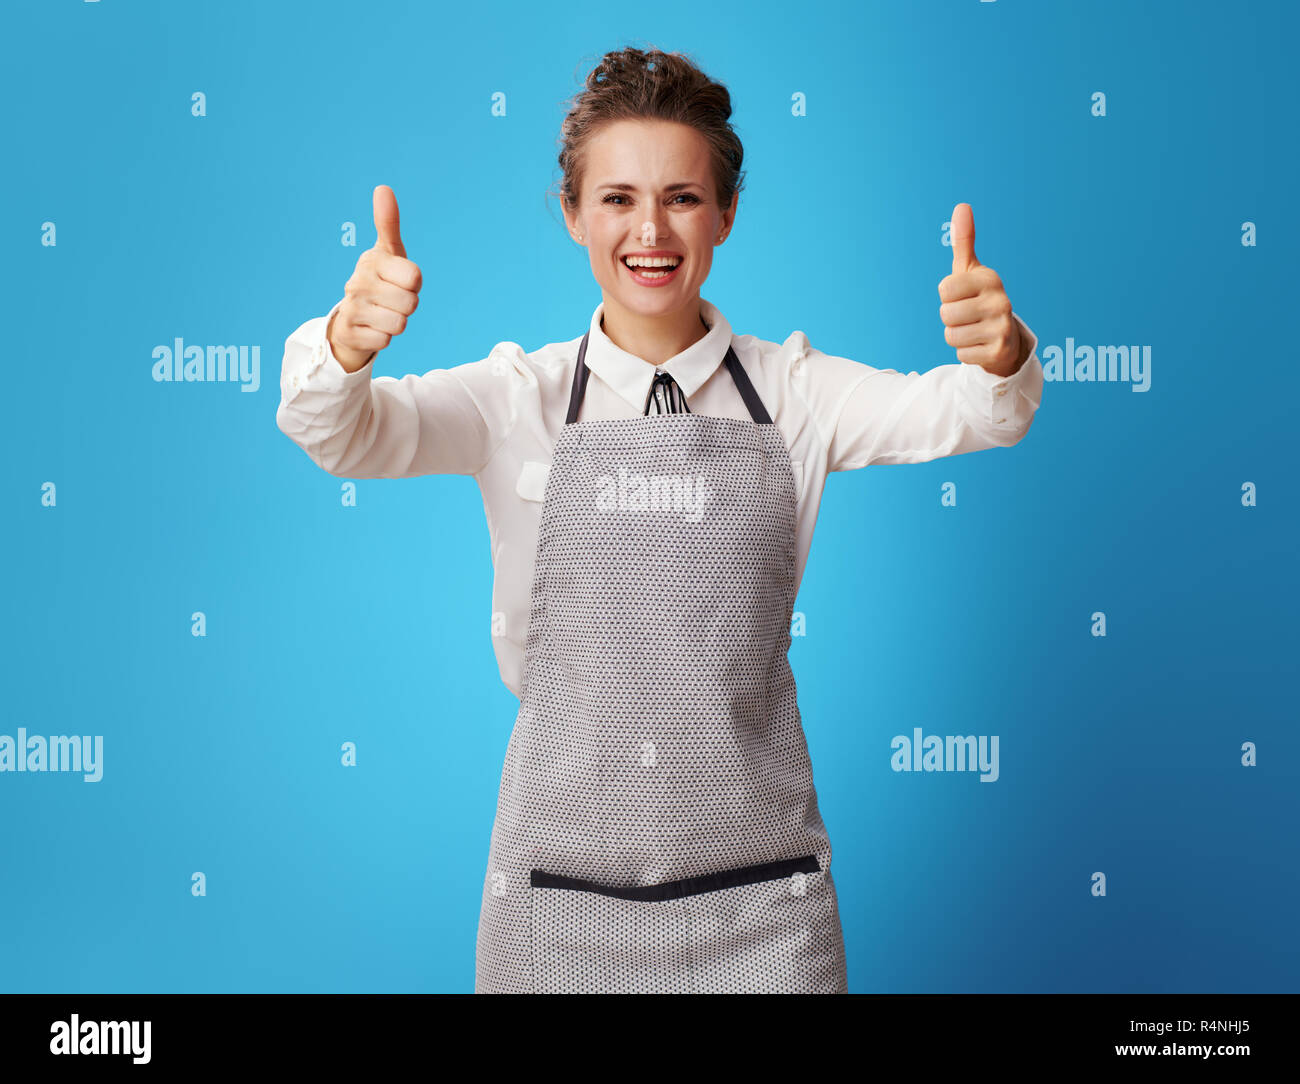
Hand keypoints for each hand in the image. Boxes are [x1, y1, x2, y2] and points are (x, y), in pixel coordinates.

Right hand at [327, 185, 422, 371]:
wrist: (351, 317)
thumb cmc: (380, 280)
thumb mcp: (388, 253)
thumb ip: (388, 223)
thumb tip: (383, 188)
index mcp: (371, 261)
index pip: (415, 277)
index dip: (414, 284)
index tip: (401, 281)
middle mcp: (357, 282)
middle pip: (410, 303)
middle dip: (407, 306)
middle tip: (392, 300)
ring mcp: (351, 308)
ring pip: (399, 324)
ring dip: (397, 323)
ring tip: (383, 313)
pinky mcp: (349, 333)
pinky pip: (385, 341)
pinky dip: (383, 338)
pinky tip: (372, 328)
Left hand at [938, 203, 1022, 377]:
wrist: (1004, 339)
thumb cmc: (979, 300)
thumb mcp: (970, 272)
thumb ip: (964, 242)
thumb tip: (962, 206)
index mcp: (991, 279)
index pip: (944, 289)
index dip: (947, 296)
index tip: (962, 296)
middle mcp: (1001, 301)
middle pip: (945, 314)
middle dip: (950, 319)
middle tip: (967, 317)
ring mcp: (1002, 327)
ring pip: (951, 335)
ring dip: (956, 336)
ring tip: (973, 330)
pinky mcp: (998, 351)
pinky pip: (961, 354)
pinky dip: (965, 352)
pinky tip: (979, 345)